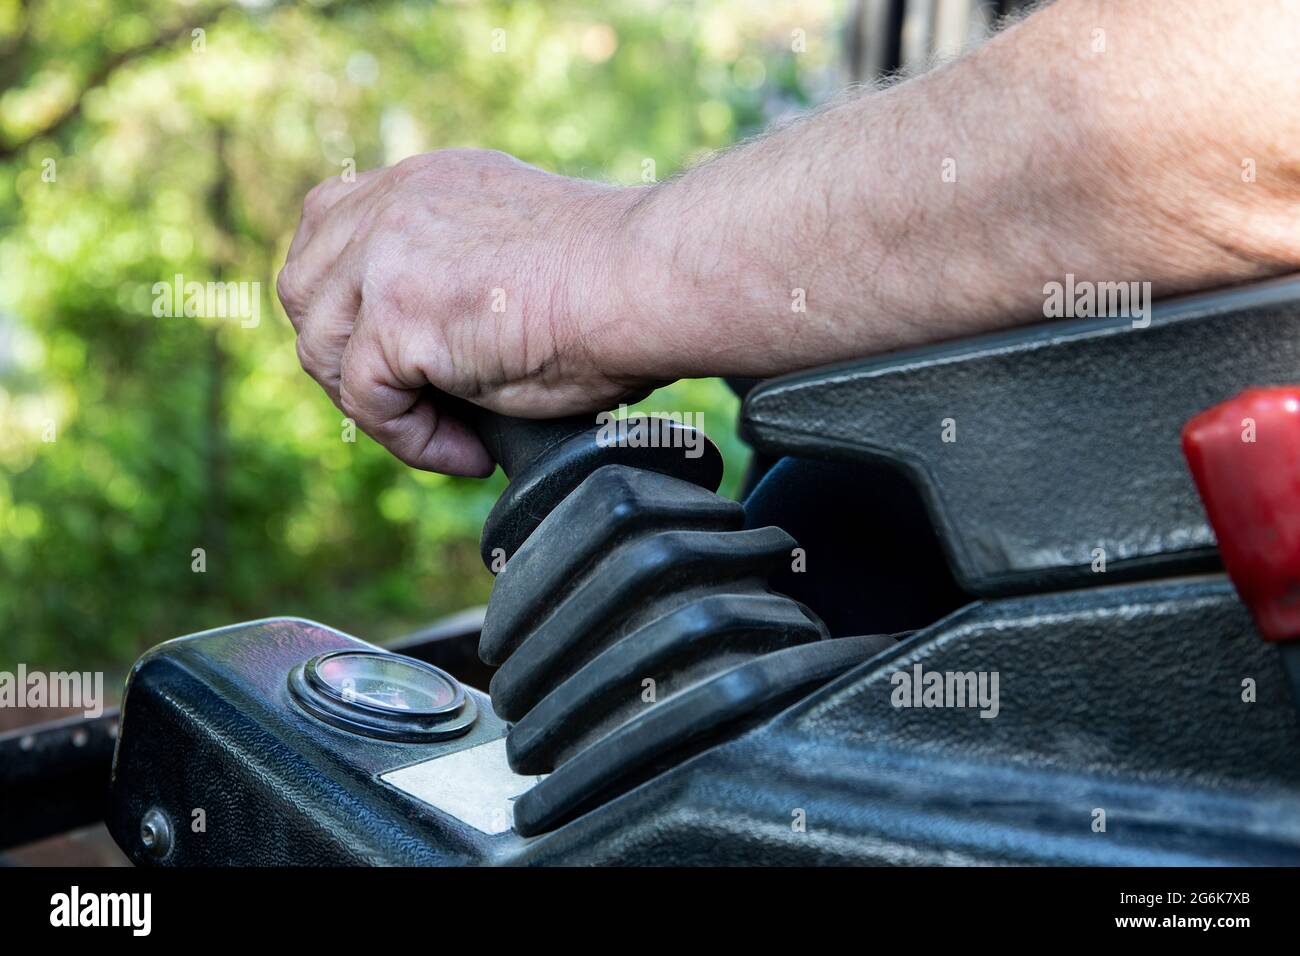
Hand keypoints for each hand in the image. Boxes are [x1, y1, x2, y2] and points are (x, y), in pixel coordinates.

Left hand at [277, 148, 650, 475]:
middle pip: (304, 291)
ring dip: (382, 408)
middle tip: (415, 404)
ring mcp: (388, 259)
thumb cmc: (616, 284)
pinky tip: (469, 451)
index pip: (330, 229)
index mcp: (424, 185)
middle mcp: (394, 207)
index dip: (343, 301)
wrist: (648, 284)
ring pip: (325, 351)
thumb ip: (459, 269)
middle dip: (345, 359)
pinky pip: (366, 402)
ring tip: (456, 436)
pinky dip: (413, 441)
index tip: (393, 355)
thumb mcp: (513, 254)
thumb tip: (435, 347)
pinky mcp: (399, 319)